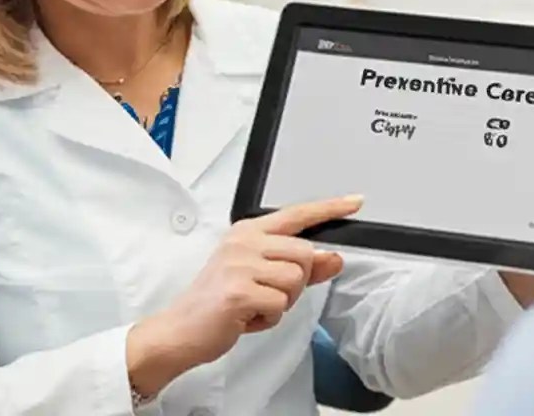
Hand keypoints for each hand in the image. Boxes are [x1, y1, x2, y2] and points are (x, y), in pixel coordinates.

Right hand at [126, 195, 362, 395]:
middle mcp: (243, 242)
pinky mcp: (239, 292)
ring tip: (254, 306)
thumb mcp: (259, 278)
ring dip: (282, 303)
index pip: (296, 214)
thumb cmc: (217, 303)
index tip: (354, 202)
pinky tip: (246, 318)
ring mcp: (240, 265)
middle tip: (266, 294)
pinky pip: (281, 306)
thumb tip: (334, 258)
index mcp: (247, 232)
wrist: (179, 331)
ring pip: (296, 280)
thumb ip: (298, 267)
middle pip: (305, 254)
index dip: (329, 209)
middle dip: (297, 283)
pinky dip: (269, 320)